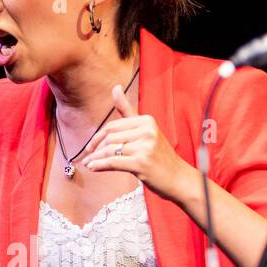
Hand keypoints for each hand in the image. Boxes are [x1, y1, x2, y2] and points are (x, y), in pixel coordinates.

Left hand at [78, 84, 192, 203]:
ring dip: (95, 158)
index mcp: (147, 120)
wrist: (178, 178)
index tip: (90, 146)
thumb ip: (128, 110)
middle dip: (96, 148)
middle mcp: (147, 131)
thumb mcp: (146, 131)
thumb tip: (115, 87)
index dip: (98, 136)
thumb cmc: (160, 157)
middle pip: (110, 137)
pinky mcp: (141, 163)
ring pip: (110, 150)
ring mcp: (145, 147)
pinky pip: (113, 162)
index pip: (113, 126)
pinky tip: (93, 168)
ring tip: (89, 164)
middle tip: (88, 157)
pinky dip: (99, 166)